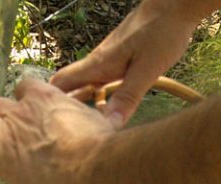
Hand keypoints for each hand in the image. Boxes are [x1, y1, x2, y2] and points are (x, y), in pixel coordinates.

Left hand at [0, 79, 116, 183]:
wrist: (96, 166)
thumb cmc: (102, 148)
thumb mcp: (97, 120)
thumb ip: (83, 116)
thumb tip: (96, 122)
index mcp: (45, 97)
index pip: (23, 88)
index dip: (23, 107)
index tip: (29, 124)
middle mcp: (22, 108)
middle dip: (0, 121)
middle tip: (10, 143)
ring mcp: (8, 128)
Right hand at [51, 0, 206, 125]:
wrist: (175, 5)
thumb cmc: (162, 32)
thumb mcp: (147, 70)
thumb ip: (127, 97)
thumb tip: (108, 124)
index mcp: (98, 65)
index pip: (61, 83)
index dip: (48, 102)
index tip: (45, 123)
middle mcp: (97, 63)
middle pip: (68, 87)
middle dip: (61, 108)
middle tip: (62, 133)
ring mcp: (107, 62)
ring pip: (84, 86)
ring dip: (80, 105)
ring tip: (81, 129)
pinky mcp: (118, 61)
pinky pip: (99, 83)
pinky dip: (97, 98)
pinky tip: (105, 111)